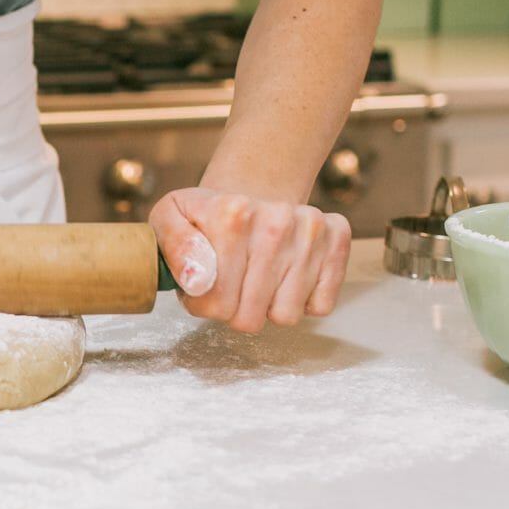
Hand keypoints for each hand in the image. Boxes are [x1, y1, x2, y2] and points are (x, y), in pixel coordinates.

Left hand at [149, 187, 351, 333]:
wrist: (250, 192)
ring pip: (287, 315)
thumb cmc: (208, 214)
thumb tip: (195, 280)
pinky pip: (320, 306)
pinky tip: (285, 275)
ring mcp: (312, 230)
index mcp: (233, 213)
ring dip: (268, 306)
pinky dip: (303, 300)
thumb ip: (172, 247)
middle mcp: (279, 219)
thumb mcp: (170, 217)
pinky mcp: (338, 240)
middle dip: (235, 309)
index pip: (217, 303)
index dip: (205, 303)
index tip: (205, 284)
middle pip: (251, 317)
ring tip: (257, 277)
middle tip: (231, 282)